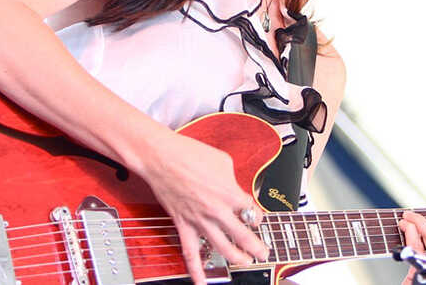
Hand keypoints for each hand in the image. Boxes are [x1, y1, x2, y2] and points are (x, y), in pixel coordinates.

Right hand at [137, 131, 268, 284]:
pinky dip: (196, 271)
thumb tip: (236, 188)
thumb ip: (233, 179)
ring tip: (246, 263)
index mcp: (230, 193)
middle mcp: (217, 211)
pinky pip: (191, 253)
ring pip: (222, 248)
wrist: (161, 157)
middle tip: (264, 252)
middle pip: (243, 236)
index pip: (252, 212)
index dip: (258, 217)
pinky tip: (201, 283)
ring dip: (237, 258)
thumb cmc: (190, 154)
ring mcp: (200, 221)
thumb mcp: (223, 161)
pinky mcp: (183, 225)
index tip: (258, 219)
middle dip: (257, 247)